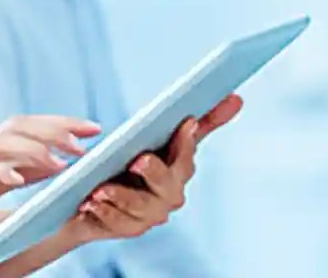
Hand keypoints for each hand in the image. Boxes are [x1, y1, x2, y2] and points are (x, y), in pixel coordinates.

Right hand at [0, 116, 100, 251]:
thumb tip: (56, 164)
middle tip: (88, 137)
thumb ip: (18, 172)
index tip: (92, 128)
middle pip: (20, 125)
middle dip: (57, 129)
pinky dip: (3, 171)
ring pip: (5, 141)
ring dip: (37, 149)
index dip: (60, 124)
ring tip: (65, 160)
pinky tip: (22, 180)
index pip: (27, 125)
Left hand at [63, 94, 242, 243]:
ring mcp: (148, 214)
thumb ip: (197, 120)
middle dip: (155, 172)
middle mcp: (168, 194)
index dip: (187, 140)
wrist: (94, 194)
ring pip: (139, 207)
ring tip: (101, 189)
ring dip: (121, 196)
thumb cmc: (132, 161)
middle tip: (138, 160)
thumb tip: (236, 99)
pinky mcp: (125, 228)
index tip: (187, 122)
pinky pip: (116, 223)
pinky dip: (104, 212)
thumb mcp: (156, 134)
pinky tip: (91, 203)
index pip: (187, 154)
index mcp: (178, 169)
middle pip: (167, 185)